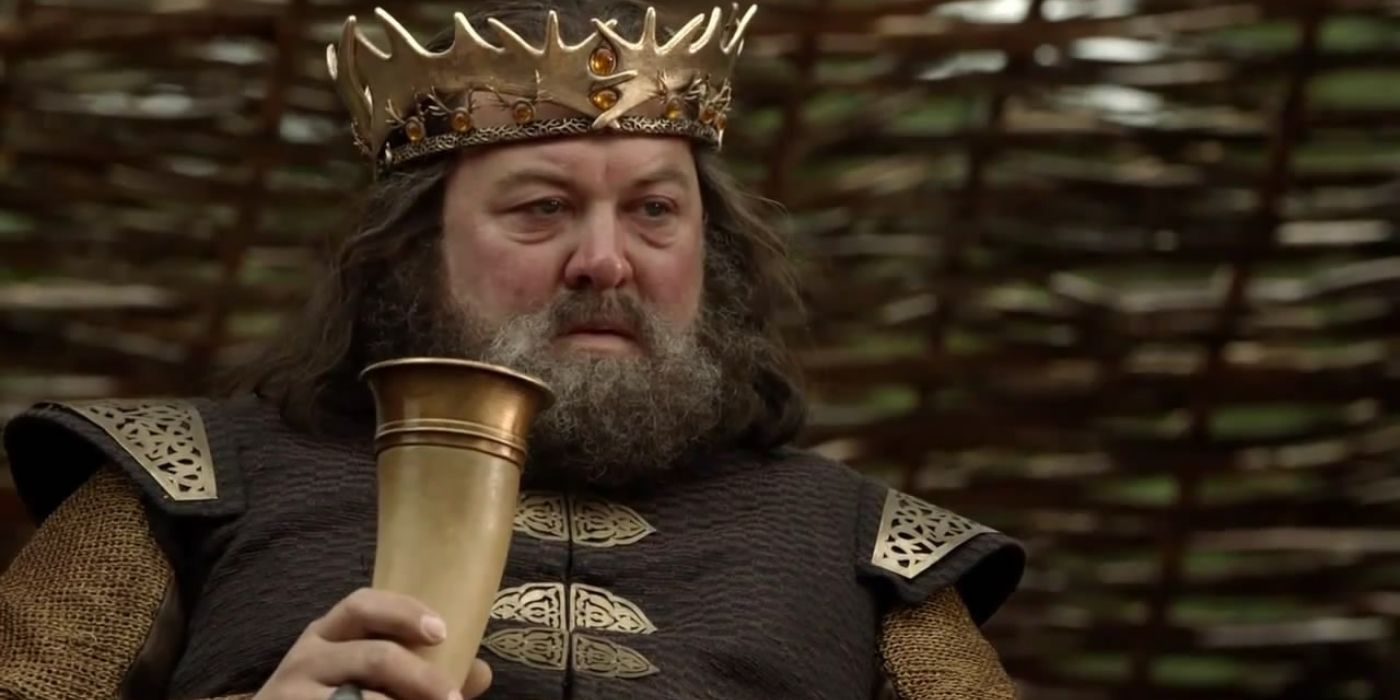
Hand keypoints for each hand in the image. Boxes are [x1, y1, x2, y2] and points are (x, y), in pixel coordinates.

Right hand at [253, 587, 493, 699]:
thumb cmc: (328, 696)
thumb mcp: (362, 676)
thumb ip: (419, 674)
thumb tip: (480, 672)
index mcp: (327, 633)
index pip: (362, 606)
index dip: (403, 612)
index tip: (441, 630)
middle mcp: (306, 657)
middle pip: (374, 656)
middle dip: (421, 677)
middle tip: (452, 698)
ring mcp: (293, 693)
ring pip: (361, 699)